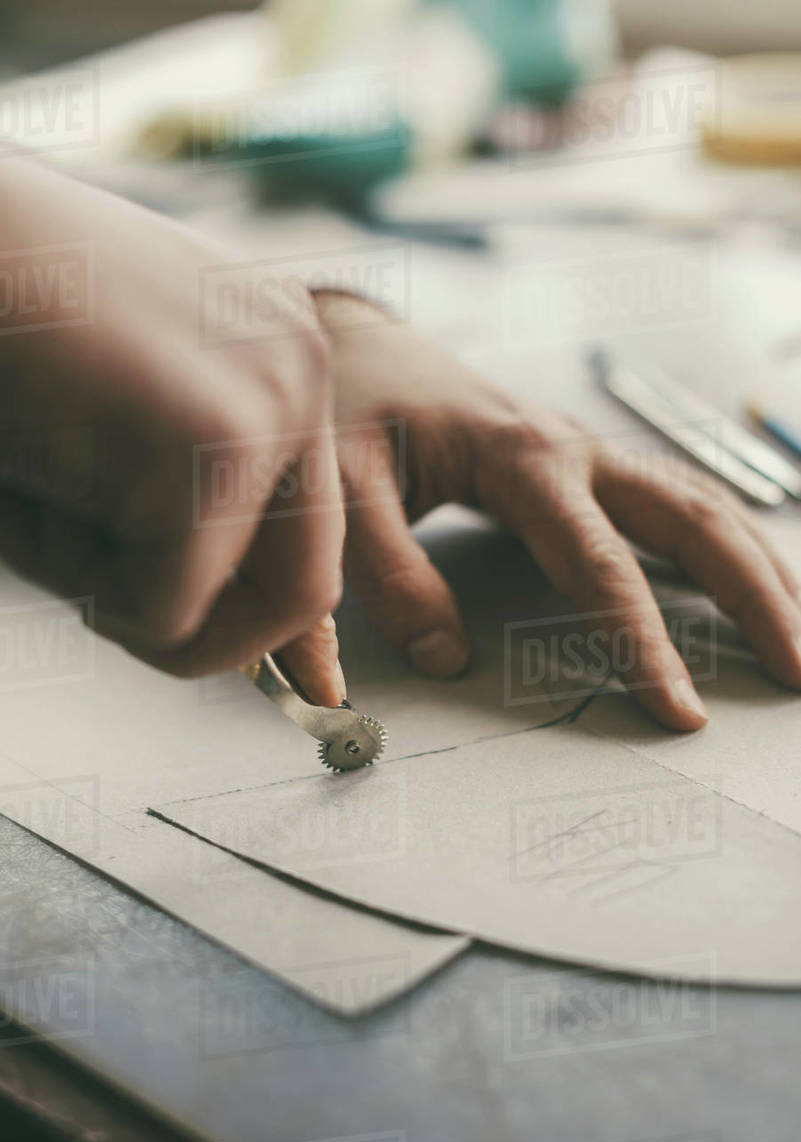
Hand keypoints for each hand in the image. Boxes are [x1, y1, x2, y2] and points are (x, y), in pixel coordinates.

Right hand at [0, 156, 344, 702]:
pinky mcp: (222, 441)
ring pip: (235, 610)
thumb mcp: (119, 410)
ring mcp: (275, 401)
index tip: (161, 612)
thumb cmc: (0, 326)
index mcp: (279, 353)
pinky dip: (73, 581)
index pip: (306, 534)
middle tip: (106, 608)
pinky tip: (25, 474)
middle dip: (206, 636)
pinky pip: (166, 609)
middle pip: (308, 587)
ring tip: (39, 488)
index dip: (231, 603)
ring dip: (116, 595)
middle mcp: (301, 367)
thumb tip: (210, 625)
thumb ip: (184, 495)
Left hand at [314, 291, 800, 730]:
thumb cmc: (347, 414)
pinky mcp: (584, 465)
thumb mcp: (340, 490)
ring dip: (760, 568)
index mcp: (521, 458)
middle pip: (693, 518)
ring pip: (701, 505)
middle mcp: (574, 451)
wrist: (354, 347)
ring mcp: (588, 454)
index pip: (599, 564)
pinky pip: (674, 501)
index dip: (641, 640)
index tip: (679, 708)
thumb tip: (447, 658)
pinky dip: (725, 544)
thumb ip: (383, 574)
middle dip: (756, 595)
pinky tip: (752, 580)